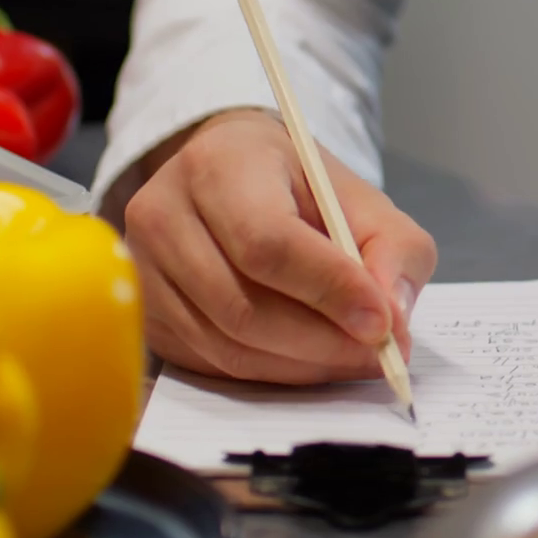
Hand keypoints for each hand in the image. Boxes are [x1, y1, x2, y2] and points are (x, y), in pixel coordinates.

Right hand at [121, 108, 437, 383]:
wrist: (231, 178)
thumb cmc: (298, 189)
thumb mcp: (361, 198)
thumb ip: (394, 249)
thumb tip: (391, 318)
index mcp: (218, 165)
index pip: (267, 242)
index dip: (327, 290)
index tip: (381, 324)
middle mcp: (163, 213)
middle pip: (243, 305)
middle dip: (321, 342)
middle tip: (379, 355)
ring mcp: (143, 268)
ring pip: (227, 344)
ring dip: (301, 366)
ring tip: (352, 358)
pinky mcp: (145, 314)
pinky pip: (211, 363)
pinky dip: (271, 373)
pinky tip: (309, 359)